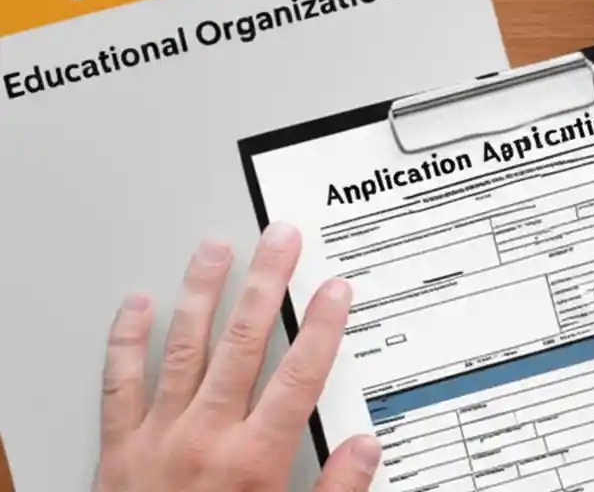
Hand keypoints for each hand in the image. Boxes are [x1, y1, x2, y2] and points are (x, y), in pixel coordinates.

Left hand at [94, 222, 380, 491]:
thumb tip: (365, 448)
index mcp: (253, 461)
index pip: (299, 376)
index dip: (323, 327)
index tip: (336, 290)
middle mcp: (205, 438)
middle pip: (242, 344)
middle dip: (266, 284)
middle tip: (280, 241)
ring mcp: (158, 437)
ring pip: (183, 348)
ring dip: (202, 292)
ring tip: (215, 249)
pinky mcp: (118, 447)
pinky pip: (121, 382)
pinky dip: (128, 339)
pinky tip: (139, 303)